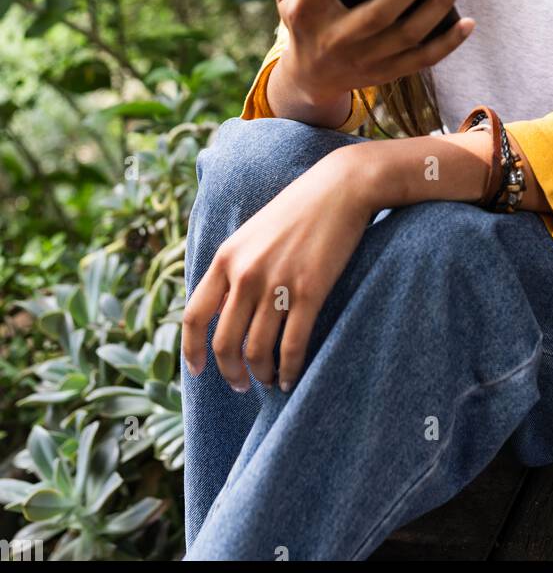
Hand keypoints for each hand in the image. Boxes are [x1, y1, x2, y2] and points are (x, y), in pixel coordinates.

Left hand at [182, 146, 372, 392]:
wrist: (340, 188)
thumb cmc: (298, 210)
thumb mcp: (252, 233)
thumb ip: (234, 268)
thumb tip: (224, 310)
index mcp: (226, 258)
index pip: (194, 315)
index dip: (192, 350)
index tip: (199, 369)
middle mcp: (245, 274)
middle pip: (224, 343)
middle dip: (230, 372)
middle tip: (241, 384)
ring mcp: (277, 283)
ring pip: (258, 350)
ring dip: (262, 374)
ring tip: (270, 380)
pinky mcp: (310, 291)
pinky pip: (293, 346)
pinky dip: (290, 370)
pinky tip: (291, 377)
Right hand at [272, 0, 474, 103]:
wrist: (311, 79)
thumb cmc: (304, 22)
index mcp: (308, 13)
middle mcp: (338, 39)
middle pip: (378, 14)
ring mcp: (366, 59)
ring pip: (408, 35)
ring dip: (437, 6)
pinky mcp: (387, 72)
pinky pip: (422, 59)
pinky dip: (448, 43)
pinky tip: (468, 22)